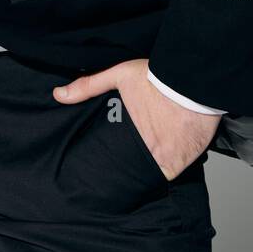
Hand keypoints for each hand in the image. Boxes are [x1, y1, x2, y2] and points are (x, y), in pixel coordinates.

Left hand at [52, 57, 220, 180]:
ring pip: (153, 175)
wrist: (194, 80)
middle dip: (127, 171)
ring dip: (148, 171)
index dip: (110, 163)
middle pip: (132, 170)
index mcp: (128, 134)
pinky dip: (169, 171)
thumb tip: (58, 95)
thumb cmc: (157, 77)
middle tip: (120, 172)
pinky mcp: (186, 159)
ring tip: (142, 170)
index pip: (114, 159)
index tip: (105, 167)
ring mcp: (168, 158)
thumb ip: (88, 86)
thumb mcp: (118, 76)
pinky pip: (174, 174)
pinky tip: (164, 166)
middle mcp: (148, 150)